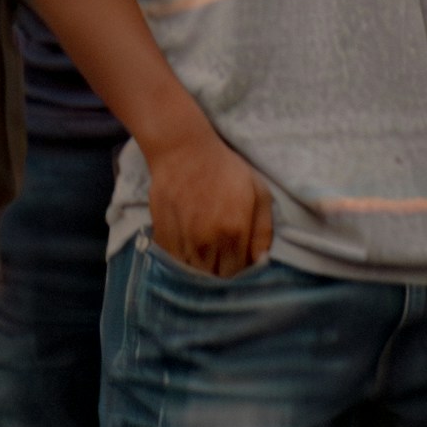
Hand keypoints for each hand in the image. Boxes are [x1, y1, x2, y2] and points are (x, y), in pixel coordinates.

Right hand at [145, 111, 276, 275]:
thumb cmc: (225, 168)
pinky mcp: (163, 234)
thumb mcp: (257, 191)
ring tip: (204, 253)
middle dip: (220, 272)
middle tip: (221, 257)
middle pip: (214, 277)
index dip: (238, 270)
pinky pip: (173, 262)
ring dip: (200, 268)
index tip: (236, 260)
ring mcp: (183, 239)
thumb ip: (263, 230)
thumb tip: (261, 262)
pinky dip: (180, 260)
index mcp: (234, 230)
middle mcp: (208, 241)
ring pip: (193, 273)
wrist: (182, 149)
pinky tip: (187, 247)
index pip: (237, 272)